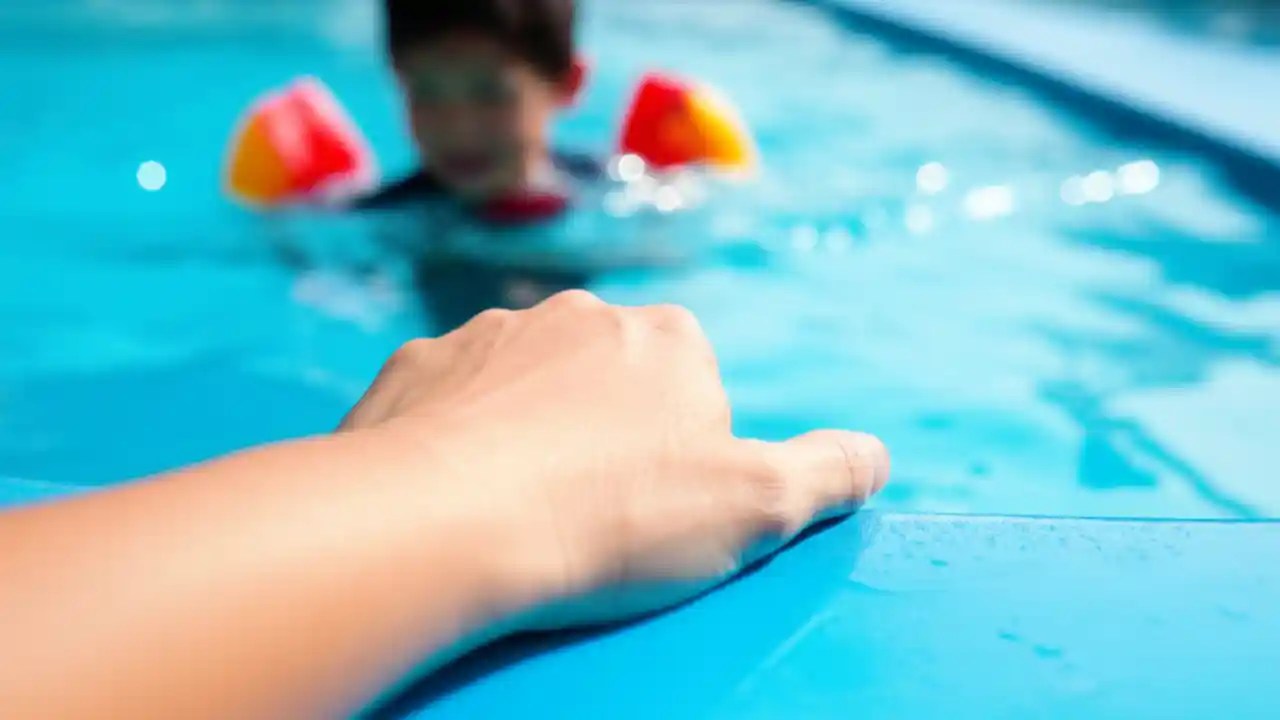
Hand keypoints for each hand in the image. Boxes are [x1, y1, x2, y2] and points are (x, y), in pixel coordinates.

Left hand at [341, 290, 889, 628]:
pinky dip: (455, 437)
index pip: (694, 389)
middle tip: (585, 515)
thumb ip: (827, 473)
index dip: (681, 458)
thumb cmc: (612, 517)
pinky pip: (450, 399)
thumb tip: (875, 455)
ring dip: (526, 434)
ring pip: (524, 387)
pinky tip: (454, 492)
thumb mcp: (756, 508)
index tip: (653, 511)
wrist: (443, 521)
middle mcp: (581, 314)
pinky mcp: (417, 365)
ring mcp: (490, 333)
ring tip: (516, 509)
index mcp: (670, 339)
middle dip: (602, 438)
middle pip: (607, 382)